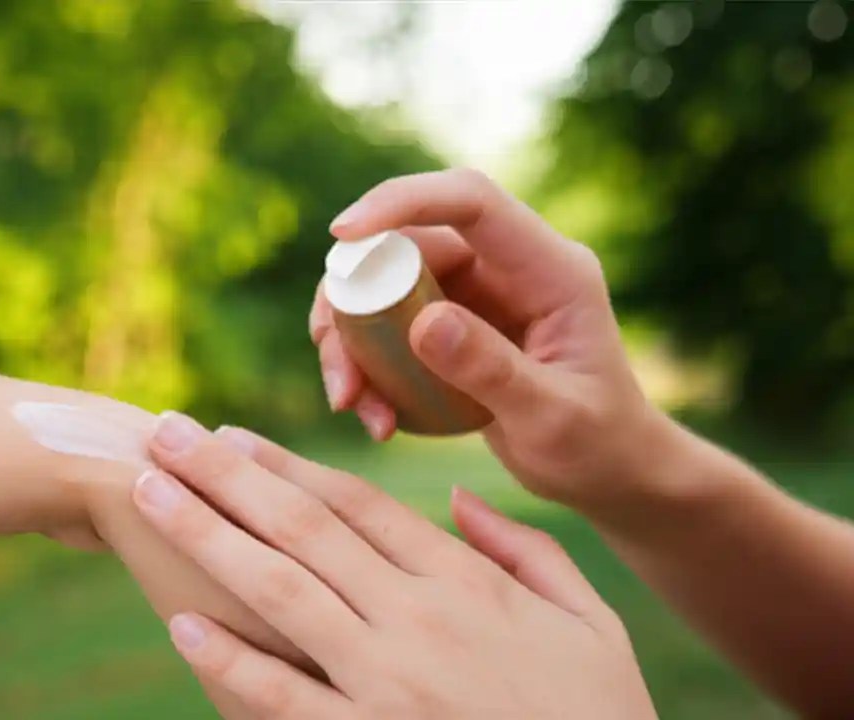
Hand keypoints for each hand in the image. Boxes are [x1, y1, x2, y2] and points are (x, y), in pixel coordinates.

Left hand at [133, 413, 656, 718]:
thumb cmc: (603, 718)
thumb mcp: (591, 622)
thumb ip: (526, 549)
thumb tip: (460, 496)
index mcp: (465, 581)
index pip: (355, 503)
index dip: (283, 464)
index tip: (230, 436)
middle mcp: (417, 618)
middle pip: (301, 526)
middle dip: (224, 475)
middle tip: (164, 434)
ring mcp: (387, 683)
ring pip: (278, 590)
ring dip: (206, 534)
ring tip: (150, 493)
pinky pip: (283, 697)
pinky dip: (228, 661)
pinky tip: (180, 625)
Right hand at [312, 168, 677, 513]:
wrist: (610, 472)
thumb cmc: (598, 447)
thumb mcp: (552, 419)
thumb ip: (492, 370)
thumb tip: (423, 321)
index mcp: (551, 269)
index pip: (471, 200)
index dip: (401, 201)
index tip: (342, 235)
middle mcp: (509, 266)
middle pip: (408, 245)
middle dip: (355, 300)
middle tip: (340, 378)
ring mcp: (478, 292)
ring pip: (385, 284)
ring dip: (351, 339)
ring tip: (350, 405)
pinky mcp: (452, 322)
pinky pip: (387, 323)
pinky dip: (365, 364)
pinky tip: (374, 417)